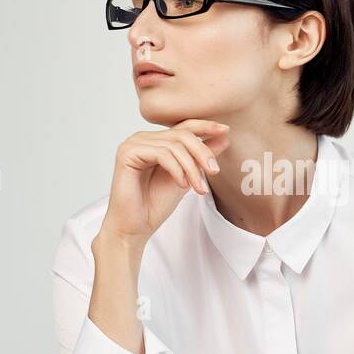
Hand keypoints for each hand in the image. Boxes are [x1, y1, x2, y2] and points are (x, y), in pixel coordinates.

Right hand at [100, 119, 230, 242]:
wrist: (135, 227)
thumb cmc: (155, 204)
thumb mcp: (187, 176)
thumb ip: (200, 157)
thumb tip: (224, 138)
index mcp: (155, 141)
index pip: (183, 127)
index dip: (205, 126)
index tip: (225, 130)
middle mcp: (143, 138)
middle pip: (181, 134)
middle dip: (202, 152)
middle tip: (214, 171)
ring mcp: (133, 144)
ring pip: (174, 145)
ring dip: (191, 167)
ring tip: (198, 187)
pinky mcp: (127, 153)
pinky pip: (161, 153)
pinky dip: (176, 169)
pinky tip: (181, 184)